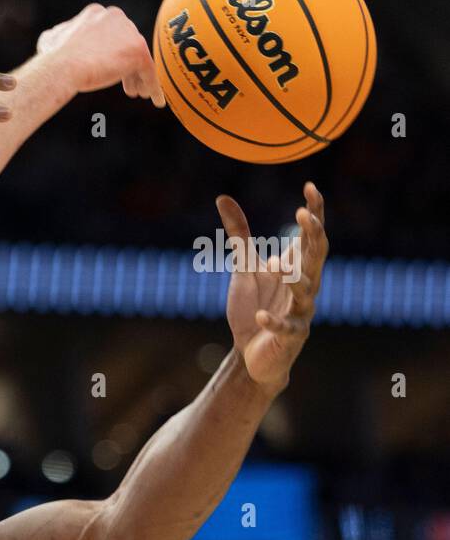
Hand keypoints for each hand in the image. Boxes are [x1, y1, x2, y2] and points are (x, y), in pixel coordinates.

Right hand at [35, 3, 163, 105]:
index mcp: (97, 14)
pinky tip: (156, 100)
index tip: (108, 69)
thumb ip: (60, 37)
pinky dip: (154, 85)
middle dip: (127, 65)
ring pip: (139, 57)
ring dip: (139, 76)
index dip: (111, 53)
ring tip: (138, 93)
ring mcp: (129, 32)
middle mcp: (115, 17)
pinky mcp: (138, 50)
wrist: (61, 67)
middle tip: (128, 84)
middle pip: (128, 44)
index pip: (112, 34)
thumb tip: (53, 38)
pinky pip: (150, 70)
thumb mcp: (50, 41)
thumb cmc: (52, 59)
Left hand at [221, 182, 328, 390]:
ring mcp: (300, 312)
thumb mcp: (244, 266)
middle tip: (303, 214)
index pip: (312, 236)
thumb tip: (223, 197)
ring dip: (296, 279)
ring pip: (306, 292)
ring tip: (279, 266)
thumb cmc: (255, 305)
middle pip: (316, 257)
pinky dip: (274, 322)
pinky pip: (286, 328)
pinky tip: (262, 316)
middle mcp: (305, 286)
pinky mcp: (290, 337)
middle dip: (313, 236)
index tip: (310, 187)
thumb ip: (238, 234)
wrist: (250, 352)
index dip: (315, 212)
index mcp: (298, 267)